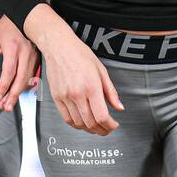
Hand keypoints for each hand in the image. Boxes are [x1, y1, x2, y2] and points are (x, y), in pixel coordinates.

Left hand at [0, 15, 38, 112]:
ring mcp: (33, 56)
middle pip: (21, 79)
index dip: (3, 86)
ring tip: (10, 103)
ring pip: (27, 79)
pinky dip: (25, 86)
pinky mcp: (37, 58)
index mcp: (13, 48)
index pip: (9, 72)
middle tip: (6, 107)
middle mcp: (26, 53)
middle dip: (13, 95)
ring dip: (18, 93)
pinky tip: (18, 93)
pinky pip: (31, 75)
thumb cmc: (8, 26)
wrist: (24, 15)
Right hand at [24, 5, 122, 135]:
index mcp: (91, 86)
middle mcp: (77, 93)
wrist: (58, 46)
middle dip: (102, 130)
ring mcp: (65, 97)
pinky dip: (76, 125)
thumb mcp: (101, 70)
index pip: (102, 116)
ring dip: (90, 129)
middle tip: (108, 129)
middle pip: (91, 123)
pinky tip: (83, 122)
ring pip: (78, 123)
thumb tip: (119, 107)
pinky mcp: (56, 98)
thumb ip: (111, 92)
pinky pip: (67, 118)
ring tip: (97, 127)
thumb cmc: (80, 54)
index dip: (110, 125)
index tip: (114, 125)